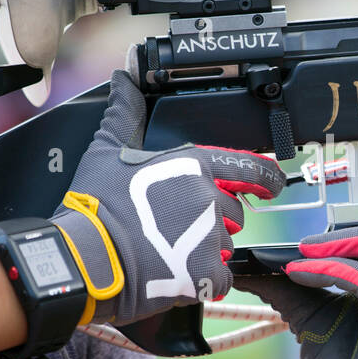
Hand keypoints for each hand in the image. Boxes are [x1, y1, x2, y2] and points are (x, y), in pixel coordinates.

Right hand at [51, 66, 284, 325]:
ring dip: (206, 249)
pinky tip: (178, 275)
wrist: (86, 258)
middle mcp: (208, 199)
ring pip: (226, 245)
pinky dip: (204, 280)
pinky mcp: (205, 273)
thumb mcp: (107, 149)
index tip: (271, 187)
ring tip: (169, 250)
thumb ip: (125, 113)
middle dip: (214, 220)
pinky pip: (220, 279)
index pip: (251, 169)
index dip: (266, 179)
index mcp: (193, 167)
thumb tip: (124, 77)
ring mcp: (209, 237)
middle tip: (179, 227)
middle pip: (234, 212)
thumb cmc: (95, 205)